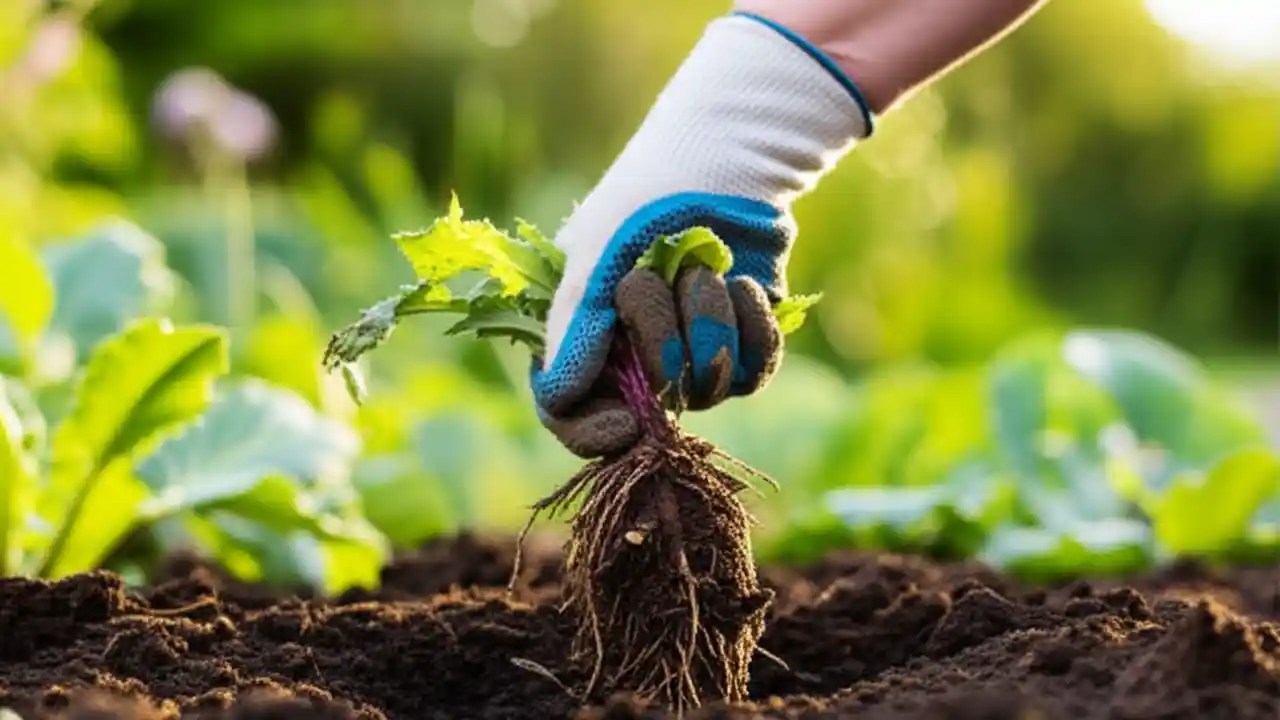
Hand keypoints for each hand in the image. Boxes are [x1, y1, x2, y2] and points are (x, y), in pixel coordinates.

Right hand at [530, 13, 871, 457]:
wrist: (729, 156)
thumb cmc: (647, 196)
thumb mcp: (596, 252)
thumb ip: (573, 326)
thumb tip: (558, 398)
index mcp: (583, 334)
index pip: (572, 415)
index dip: (593, 432)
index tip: (625, 423)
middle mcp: (633, 352)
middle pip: (645, 406)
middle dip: (660, 340)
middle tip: (658, 278)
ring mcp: (691, 352)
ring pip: (704, 389)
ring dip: (708, 321)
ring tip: (706, 267)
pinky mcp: (744, 344)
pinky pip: (752, 373)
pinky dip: (751, 326)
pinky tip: (742, 281)